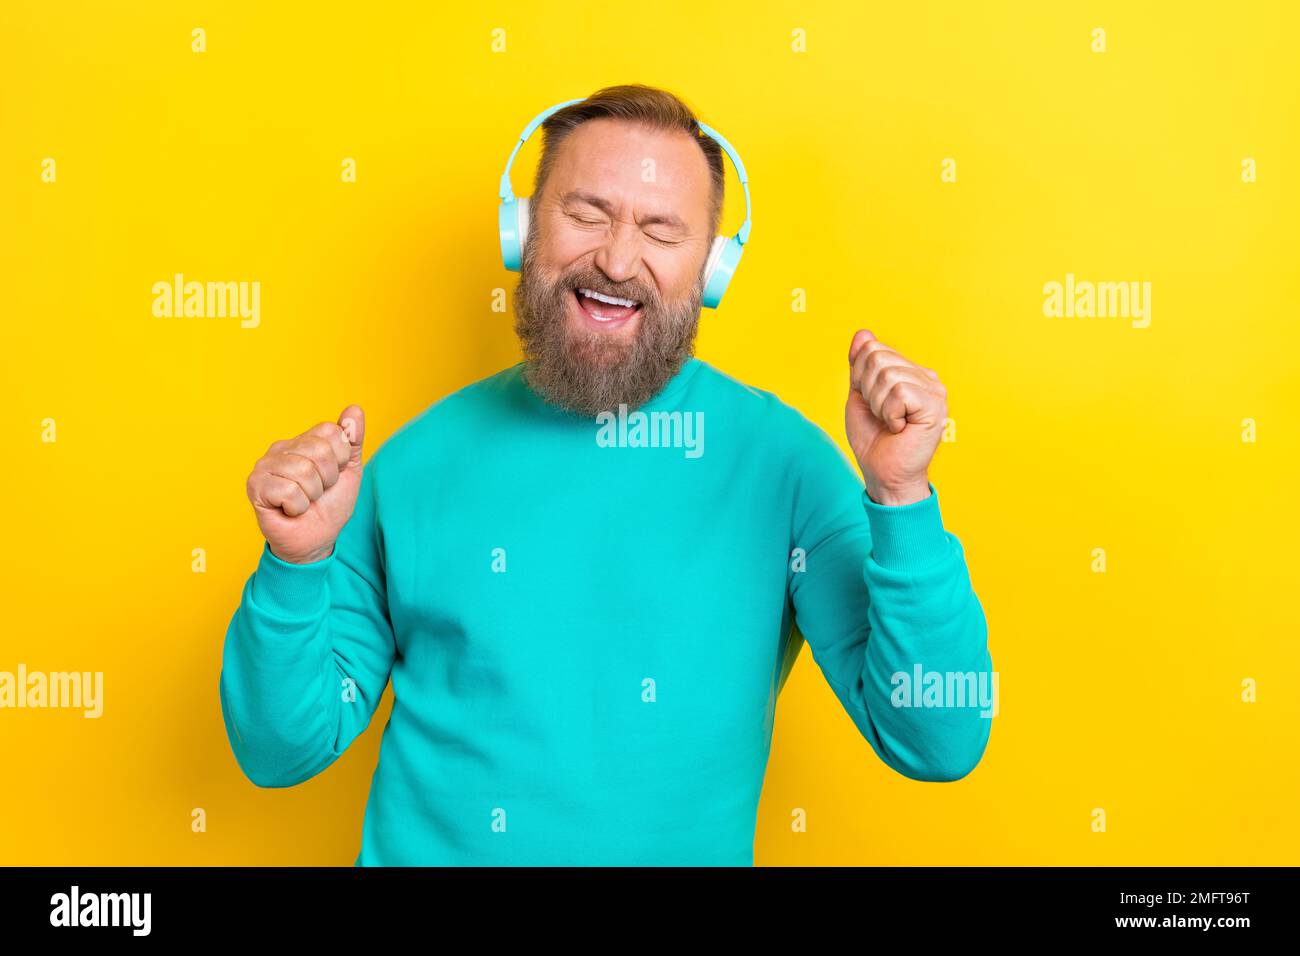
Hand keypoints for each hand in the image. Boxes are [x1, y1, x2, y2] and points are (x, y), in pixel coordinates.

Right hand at [245, 404, 365, 563]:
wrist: (315, 540)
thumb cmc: (329, 505)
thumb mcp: (349, 471)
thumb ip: (352, 440)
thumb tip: (354, 409)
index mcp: (303, 440)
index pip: (331, 432)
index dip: (340, 459)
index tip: (332, 476)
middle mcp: (281, 448)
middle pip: (319, 451)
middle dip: (327, 479)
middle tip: (317, 492)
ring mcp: (264, 465)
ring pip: (304, 471)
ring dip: (312, 495)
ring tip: (303, 501)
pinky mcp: (255, 486)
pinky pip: (289, 491)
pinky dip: (298, 507)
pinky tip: (289, 509)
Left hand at [845, 330, 945, 505]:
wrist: (883, 473)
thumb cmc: (873, 439)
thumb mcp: (859, 395)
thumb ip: (861, 364)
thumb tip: (863, 333)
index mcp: (910, 372)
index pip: (873, 348)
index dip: (859, 377)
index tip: (870, 402)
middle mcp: (926, 377)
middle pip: (877, 357)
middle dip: (867, 390)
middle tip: (880, 415)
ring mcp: (934, 390)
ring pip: (887, 375)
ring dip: (878, 405)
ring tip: (890, 423)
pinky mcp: (935, 405)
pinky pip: (899, 392)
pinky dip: (889, 413)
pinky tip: (900, 428)